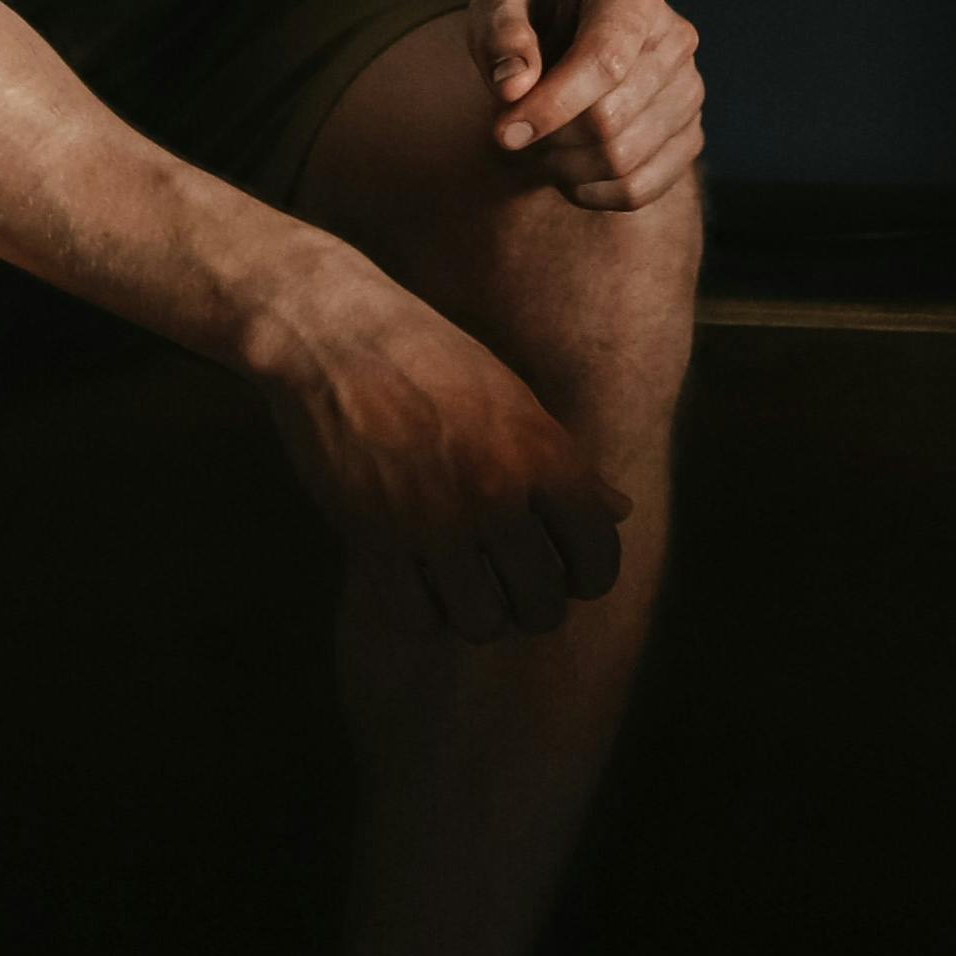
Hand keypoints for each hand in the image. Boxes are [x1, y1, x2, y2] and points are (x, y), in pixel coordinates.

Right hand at [260, 266, 629, 642]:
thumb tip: (618, 510)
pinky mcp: (375, 537)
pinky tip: (422, 585)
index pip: (597, 550)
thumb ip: (564, 461)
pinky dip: (424, 612)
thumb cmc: (429, 355)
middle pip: (542, 601)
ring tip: (469, 594)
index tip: (573, 577)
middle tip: (516, 592)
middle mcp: (496, 491)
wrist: (337, 334)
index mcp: (540, 451)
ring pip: (482, 621)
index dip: (591, 577)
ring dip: (479, 616)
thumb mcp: (511, 396)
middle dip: (534, 606)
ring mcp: (434, 519)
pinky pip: (417, 616)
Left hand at [470, 0, 704, 215]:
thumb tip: (513, 87)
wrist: (571, 33)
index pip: (604, 61)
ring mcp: (689, 90)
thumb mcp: (499, 9)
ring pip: (622, 159)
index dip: (552, 106)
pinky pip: (638, 189)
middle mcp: (675, 39)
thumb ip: (499, 37)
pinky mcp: (691, 136)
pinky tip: (563, 171)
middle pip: (608, 118)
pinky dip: (589, 192)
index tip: (504, 134)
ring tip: (534, 147)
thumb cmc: (532, 20)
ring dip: (562, 169)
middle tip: (511, 135)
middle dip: (548, 139)